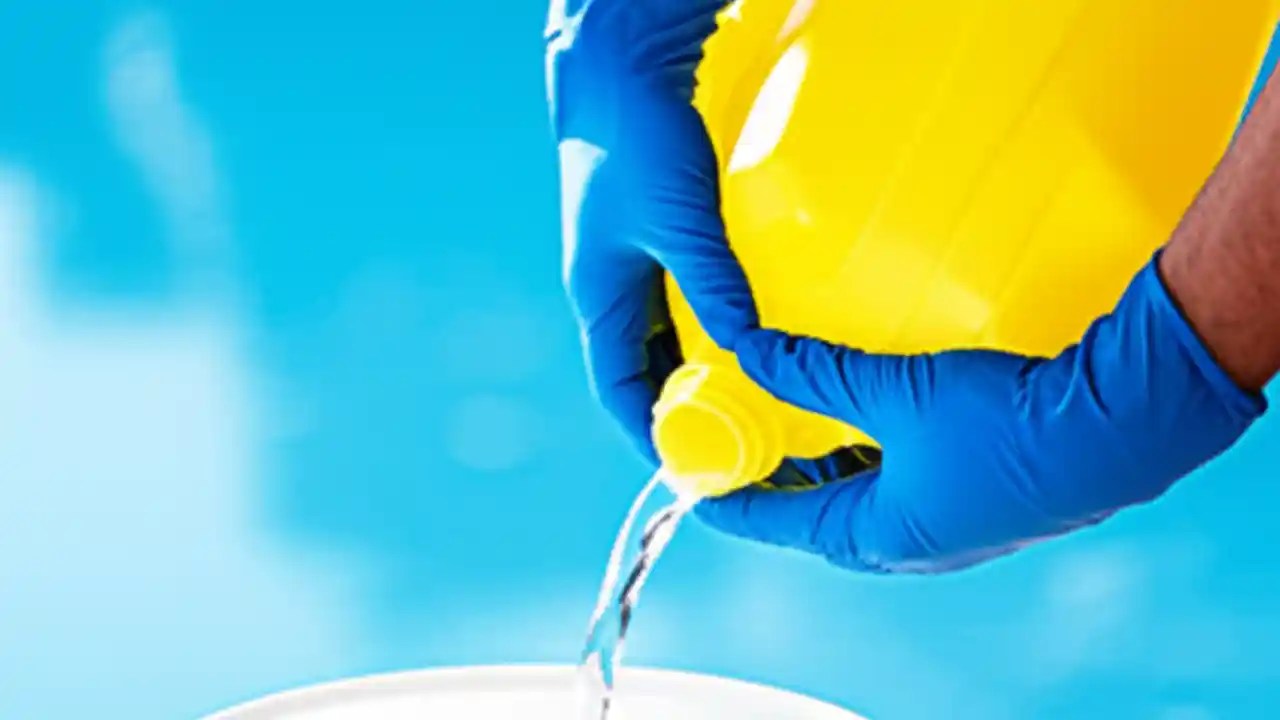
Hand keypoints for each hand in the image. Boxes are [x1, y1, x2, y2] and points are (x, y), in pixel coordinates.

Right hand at [558, 90, 758, 463]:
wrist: (617, 70)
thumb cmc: (634, 142)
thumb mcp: (679, 222)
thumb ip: (714, 285)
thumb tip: (752, 351)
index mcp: (600, 299)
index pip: (621, 392)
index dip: (653, 435)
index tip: (699, 469)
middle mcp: (612, 291)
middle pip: (646, 375)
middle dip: (686, 412)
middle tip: (741, 443)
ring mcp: (633, 266)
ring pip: (668, 342)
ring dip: (702, 373)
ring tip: (752, 402)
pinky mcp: (657, 239)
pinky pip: (684, 303)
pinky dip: (713, 329)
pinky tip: (752, 332)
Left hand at [696, 255, 1266, 573]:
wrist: (1119, 428)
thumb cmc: (1006, 424)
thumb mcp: (895, 392)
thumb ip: (817, 373)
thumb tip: (750, 351)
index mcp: (879, 534)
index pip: (779, 525)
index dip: (732, 503)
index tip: (696, 484)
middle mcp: (912, 544)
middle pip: (820, 514)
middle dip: (779, 478)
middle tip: (744, 438)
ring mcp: (951, 527)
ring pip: (866, 497)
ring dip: (830, 463)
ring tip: (799, 416)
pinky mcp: (982, 501)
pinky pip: (907, 483)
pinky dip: (875, 454)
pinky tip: (875, 413)